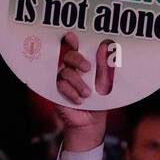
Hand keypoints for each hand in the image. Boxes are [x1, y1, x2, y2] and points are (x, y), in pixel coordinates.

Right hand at [55, 33, 109, 149]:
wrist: (91, 121)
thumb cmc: (99, 100)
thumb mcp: (105, 82)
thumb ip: (104, 66)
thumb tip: (104, 47)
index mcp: (82, 63)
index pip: (74, 47)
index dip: (71, 40)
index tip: (72, 37)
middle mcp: (70, 68)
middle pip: (67, 55)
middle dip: (77, 59)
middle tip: (87, 69)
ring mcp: (61, 79)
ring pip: (65, 72)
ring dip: (78, 83)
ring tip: (87, 94)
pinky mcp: (55, 91)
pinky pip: (60, 85)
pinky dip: (71, 92)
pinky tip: (79, 100)